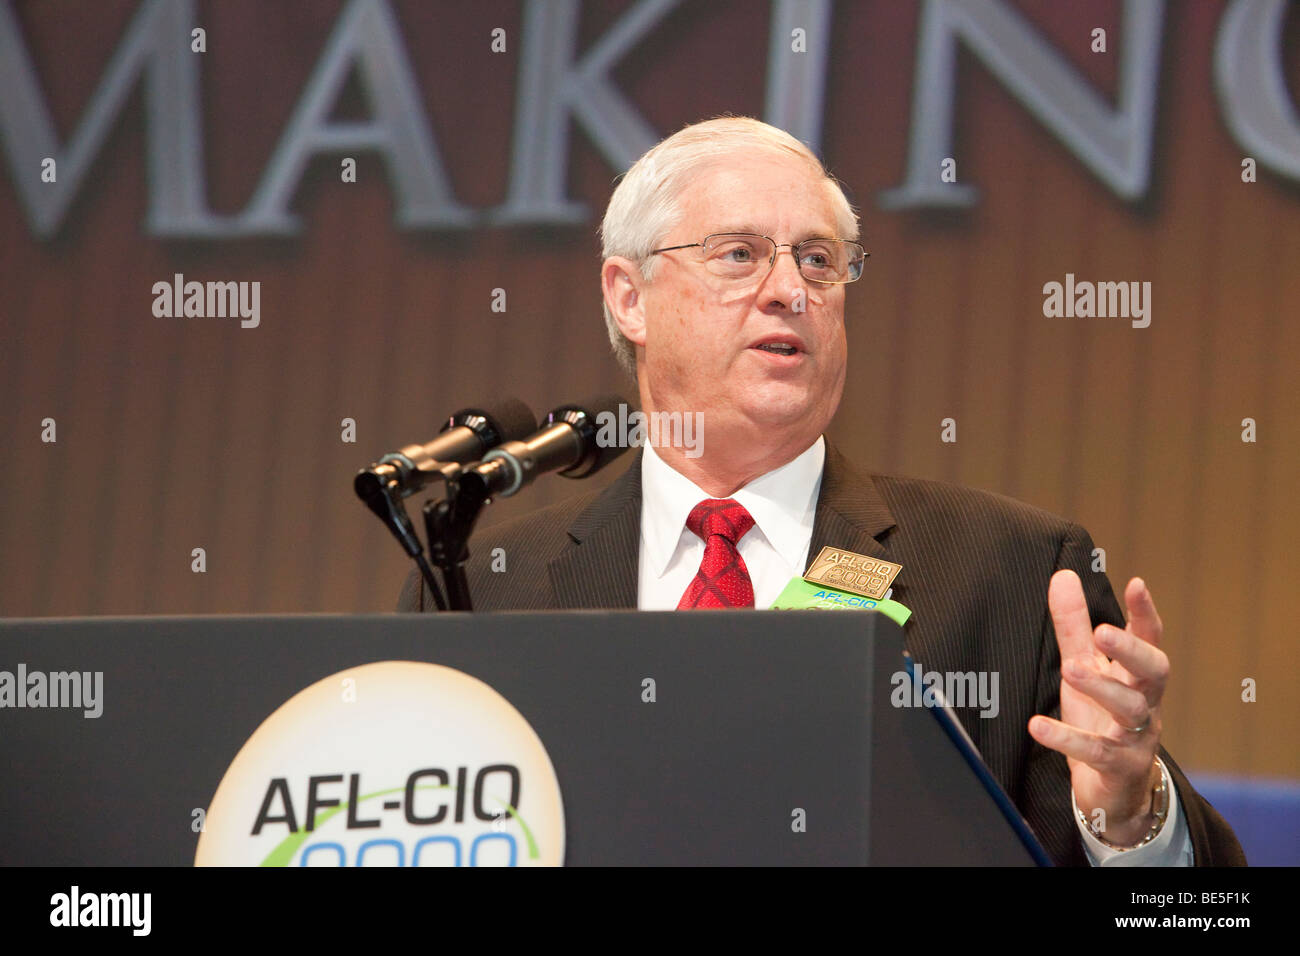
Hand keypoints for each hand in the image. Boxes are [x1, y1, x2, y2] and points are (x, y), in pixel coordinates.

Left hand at [1028, 570, 1168, 845]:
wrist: (1114, 789)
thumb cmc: (1100, 718)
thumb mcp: (1084, 667)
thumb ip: (1074, 626)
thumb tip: (1063, 576)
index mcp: (1137, 675)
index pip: (1149, 638)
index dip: (1145, 613)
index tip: (1137, 583)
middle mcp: (1145, 702)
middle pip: (1153, 671)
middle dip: (1131, 650)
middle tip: (1103, 632)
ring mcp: (1136, 736)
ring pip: (1131, 709)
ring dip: (1102, 687)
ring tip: (1071, 669)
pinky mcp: (1118, 767)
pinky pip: (1096, 752)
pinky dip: (1066, 738)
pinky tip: (1037, 725)